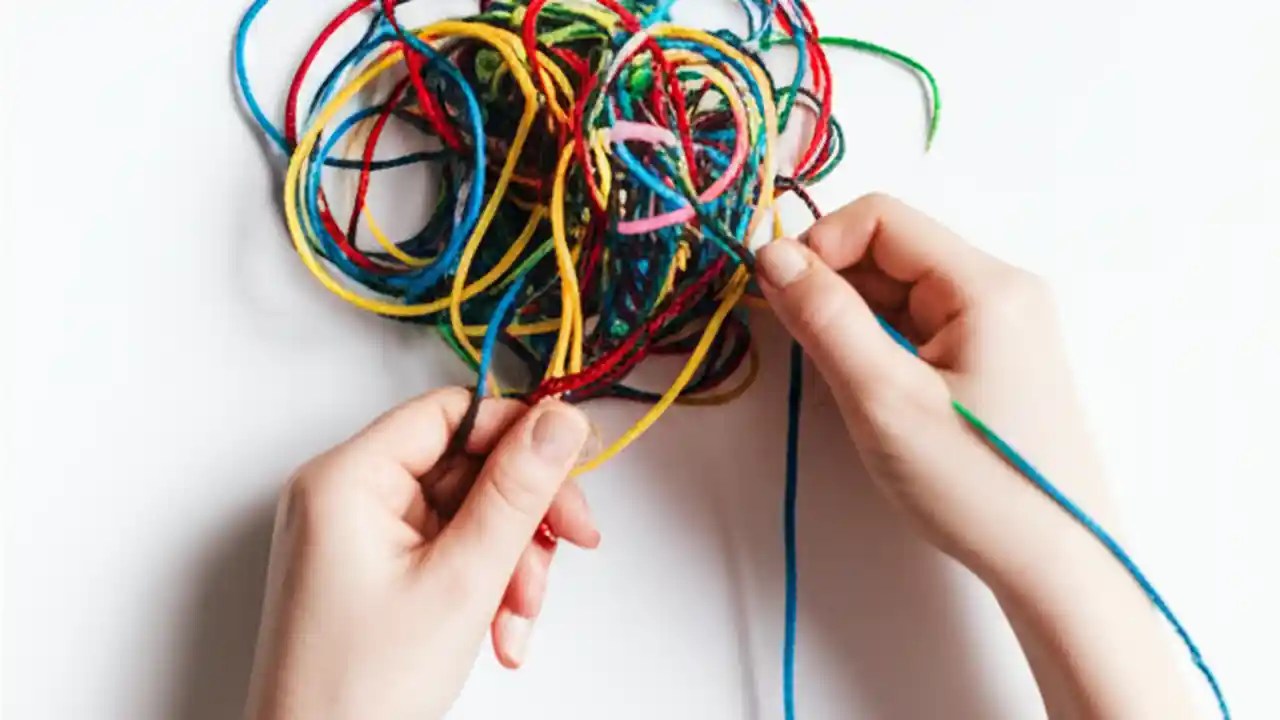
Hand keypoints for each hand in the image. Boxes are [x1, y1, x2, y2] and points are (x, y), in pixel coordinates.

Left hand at [245, 389, 594, 719]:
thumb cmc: (361, 691)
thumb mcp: (461, 581)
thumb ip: (516, 493)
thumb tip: (559, 421)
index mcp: (346, 479)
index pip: (450, 412)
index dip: (517, 431)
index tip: (572, 461)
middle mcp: (345, 497)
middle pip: (466, 466)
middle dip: (522, 517)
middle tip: (570, 546)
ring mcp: (357, 537)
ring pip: (466, 514)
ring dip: (510, 561)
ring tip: (519, 619)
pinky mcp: (372, 571)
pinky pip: (447, 550)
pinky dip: (484, 584)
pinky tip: (501, 632)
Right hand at [757, 193, 1106, 578]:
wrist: (1057, 565)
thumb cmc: (975, 484)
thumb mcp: (884, 399)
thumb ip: (825, 319)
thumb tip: (770, 254)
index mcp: (986, 284)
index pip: (882, 218)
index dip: (819, 246)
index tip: (780, 299)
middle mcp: (1002, 291)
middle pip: (892, 251)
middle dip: (833, 285)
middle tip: (798, 344)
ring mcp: (1002, 326)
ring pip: (902, 292)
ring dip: (854, 319)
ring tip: (838, 379)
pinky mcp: (995, 361)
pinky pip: (922, 327)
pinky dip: (881, 345)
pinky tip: (869, 390)